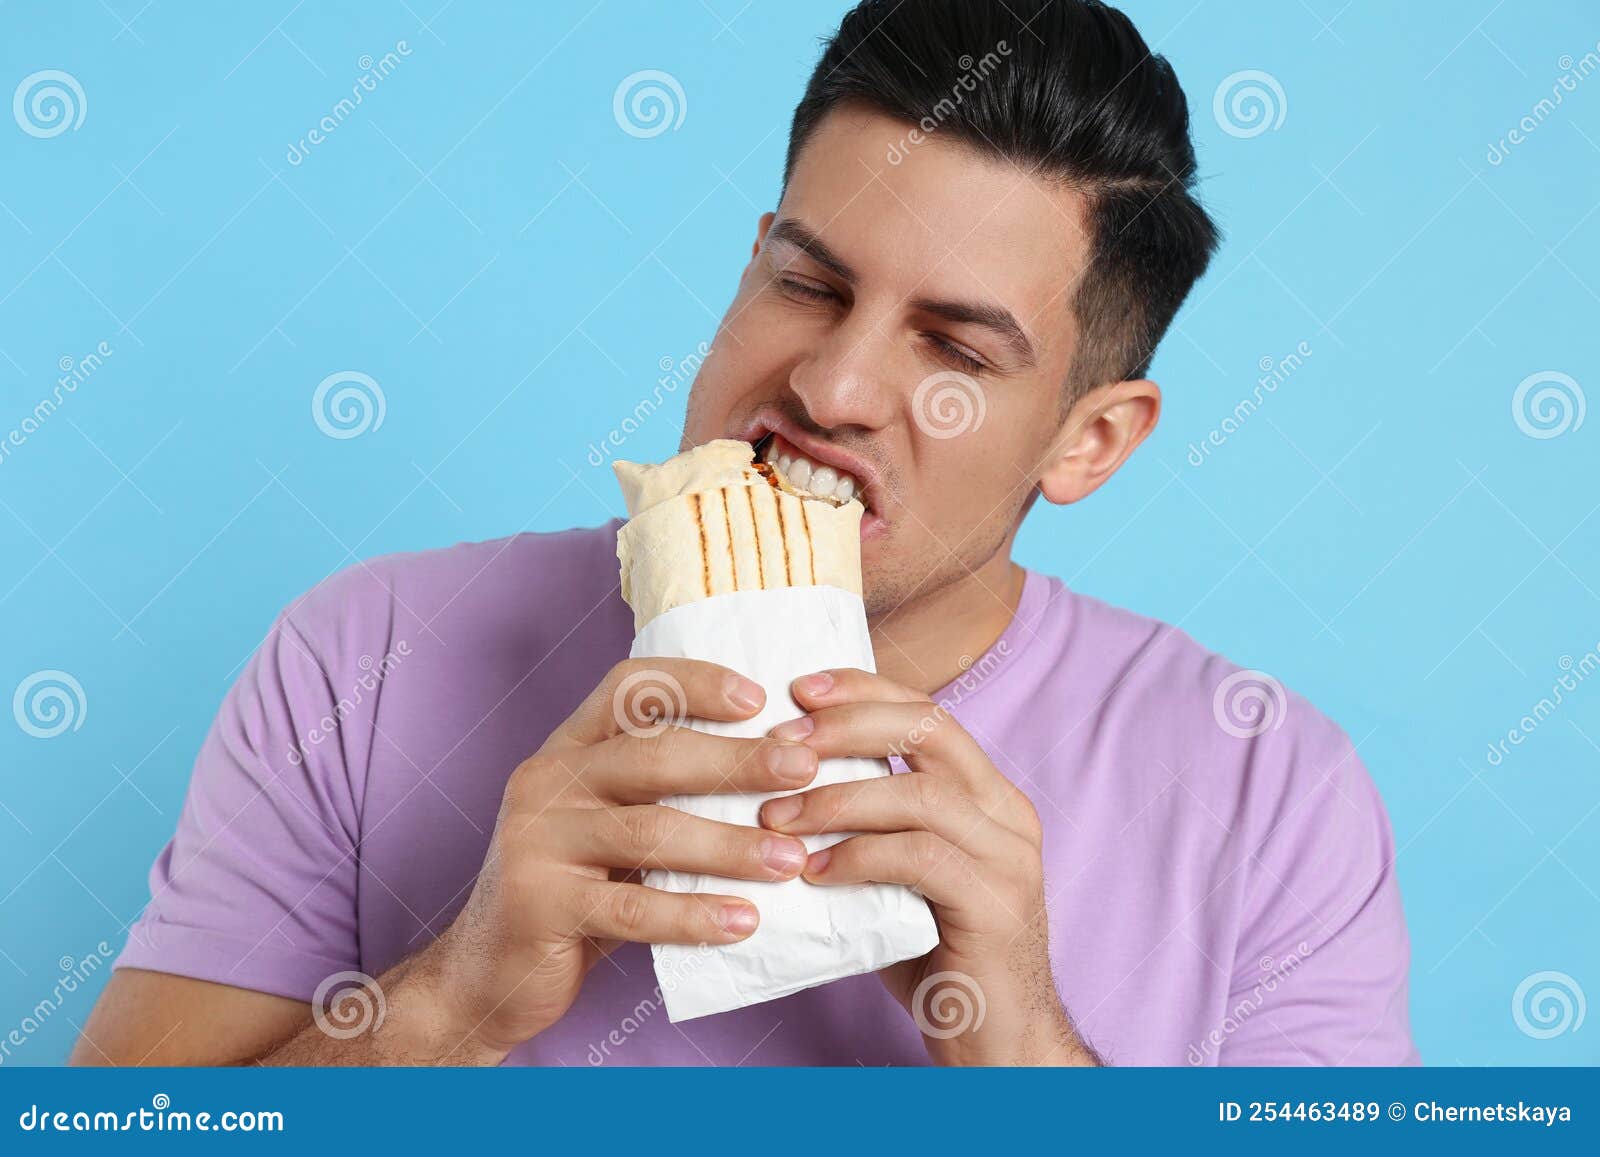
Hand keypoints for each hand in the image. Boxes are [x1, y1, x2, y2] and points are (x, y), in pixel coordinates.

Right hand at [415, 658, 817, 1059]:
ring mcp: (538, 840)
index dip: (696, 683)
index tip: (760, 699)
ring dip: (730, 845)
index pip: (630, 688)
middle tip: (803, 771)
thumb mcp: (610, 824)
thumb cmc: (576, 888)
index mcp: (569, 748)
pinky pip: (631, 909)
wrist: (488, 971)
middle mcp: (548, 780)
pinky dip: (694, 915)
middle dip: (736, 760)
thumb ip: (664, 792)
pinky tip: (744, 921)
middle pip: (653, 754)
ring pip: (650, 830)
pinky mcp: (540, 904)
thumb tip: (776, 768)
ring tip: (791, 859)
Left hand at [758, 668, 1098, 1065]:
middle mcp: (1008, 813)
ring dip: (836, 799)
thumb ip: (864, 828)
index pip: (928, 711)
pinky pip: (920, 858)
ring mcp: (1010, 858)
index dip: (864, 690)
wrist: (1000, 1047)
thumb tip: (775, 788)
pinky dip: (858, 857)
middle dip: (847, 725)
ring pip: (920, 794)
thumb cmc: (935, 959)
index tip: (799, 689)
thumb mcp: (897, 877)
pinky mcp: (997, 905)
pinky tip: (814, 872)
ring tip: (776, 817)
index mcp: (988, 795)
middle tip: (779, 740)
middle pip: (930, 730)